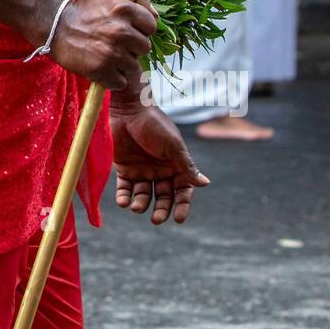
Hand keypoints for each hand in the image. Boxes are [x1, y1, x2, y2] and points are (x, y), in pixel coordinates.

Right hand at [49, 0, 157, 89]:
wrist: (56, 28)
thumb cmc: (85, 11)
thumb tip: (156, 13)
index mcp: (124, 9)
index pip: (151, 25)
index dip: (142, 29)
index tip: (132, 30)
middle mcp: (120, 31)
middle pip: (145, 47)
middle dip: (133, 47)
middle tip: (117, 43)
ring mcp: (112, 53)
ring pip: (134, 66)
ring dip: (123, 64)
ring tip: (108, 55)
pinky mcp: (102, 71)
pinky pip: (121, 81)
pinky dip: (113, 79)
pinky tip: (103, 68)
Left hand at [110, 99, 209, 224]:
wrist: (128, 109)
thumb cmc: (154, 124)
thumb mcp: (173, 145)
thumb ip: (186, 166)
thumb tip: (205, 183)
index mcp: (176, 166)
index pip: (182, 191)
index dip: (182, 206)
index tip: (178, 219)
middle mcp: (160, 171)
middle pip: (163, 197)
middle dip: (161, 210)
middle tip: (156, 219)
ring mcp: (142, 170)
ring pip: (144, 195)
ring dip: (141, 204)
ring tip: (136, 207)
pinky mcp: (125, 168)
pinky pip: (125, 187)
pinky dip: (124, 197)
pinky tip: (124, 202)